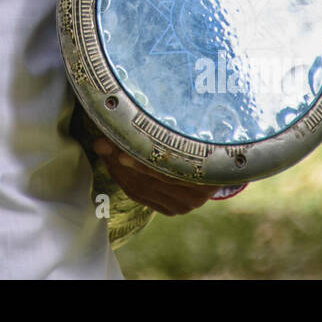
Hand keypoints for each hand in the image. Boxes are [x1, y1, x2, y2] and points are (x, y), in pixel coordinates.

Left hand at [92, 136, 217, 216]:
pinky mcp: (173, 209)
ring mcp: (185, 205)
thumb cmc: (198, 134)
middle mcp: (197, 194)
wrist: (219, 160)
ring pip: (140, 188)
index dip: (142, 161)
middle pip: (149, 179)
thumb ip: (162, 124)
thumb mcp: (187, 126)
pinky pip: (139, 195)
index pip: (167, 169)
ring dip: (117, 168)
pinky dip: (122, 178)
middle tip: (101, 142)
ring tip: (103, 148)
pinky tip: (113, 163)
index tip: (119, 150)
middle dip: (120, 159)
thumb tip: (124, 112)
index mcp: (207, 171)